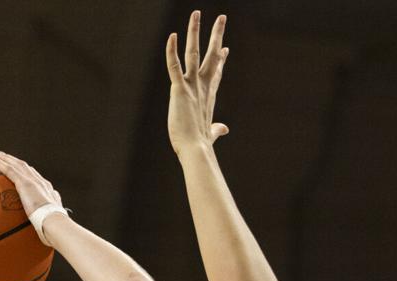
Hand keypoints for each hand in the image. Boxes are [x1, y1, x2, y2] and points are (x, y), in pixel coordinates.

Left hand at [0, 151, 63, 216]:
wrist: (53, 220)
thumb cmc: (52, 224)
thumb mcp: (51, 218)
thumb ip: (46, 216)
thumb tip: (44, 220)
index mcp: (47, 189)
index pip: (35, 177)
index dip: (26, 171)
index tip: (20, 168)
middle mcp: (40, 182)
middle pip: (25, 167)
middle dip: (15, 161)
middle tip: (5, 157)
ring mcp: (32, 181)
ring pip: (16, 165)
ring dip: (6, 159)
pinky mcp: (24, 183)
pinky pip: (9, 170)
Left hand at [165, 10, 229, 154]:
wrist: (196, 151)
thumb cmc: (201, 145)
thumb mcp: (210, 134)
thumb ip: (217, 129)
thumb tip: (224, 129)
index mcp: (209, 95)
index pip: (216, 71)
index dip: (220, 59)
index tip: (225, 47)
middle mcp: (203, 86)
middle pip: (212, 55)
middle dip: (216, 35)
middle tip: (221, 18)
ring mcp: (192, 86)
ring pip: (194, 53)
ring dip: (195, 32)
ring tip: (197, 13)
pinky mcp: (179, 90)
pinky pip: (174, 66)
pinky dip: (172, 50)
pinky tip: (172, 36)